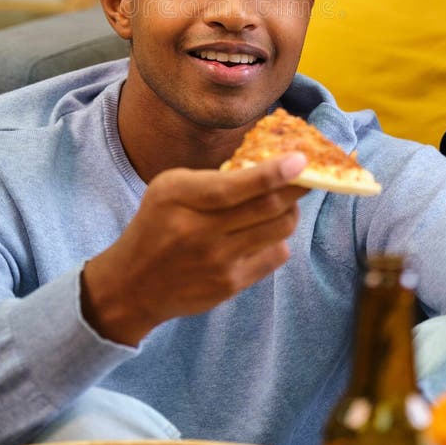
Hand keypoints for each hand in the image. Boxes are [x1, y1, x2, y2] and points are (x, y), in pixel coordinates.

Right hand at [81, 152, 306, 345]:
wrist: (133, 284)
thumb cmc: (157, 224)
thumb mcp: (169, 189)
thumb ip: (212, 178)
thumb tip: (268, 164)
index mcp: (178, 196)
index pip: (233, 185)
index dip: (272, 172)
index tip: (300, 159)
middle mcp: (197, 230)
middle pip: (265, 207)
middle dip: (297, 187)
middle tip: (312, 174)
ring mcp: (216, 261)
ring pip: (277, 230)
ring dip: (292, 211)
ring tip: (288, 200)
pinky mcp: (229, 285)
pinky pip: (275, 255)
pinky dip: (280, 238)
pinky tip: (269, 230)